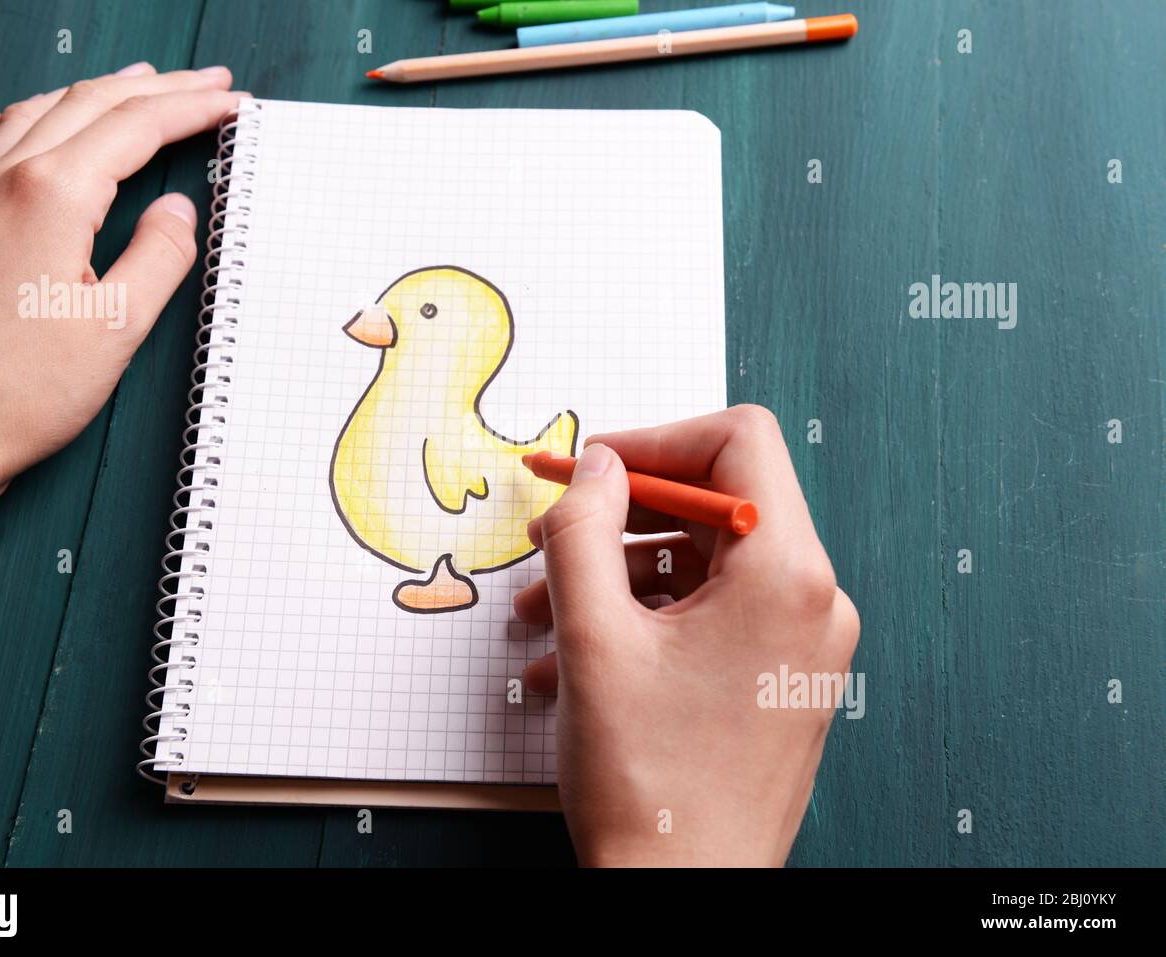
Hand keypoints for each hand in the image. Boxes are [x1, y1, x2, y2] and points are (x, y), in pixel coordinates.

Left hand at [0, 63, 247, 582]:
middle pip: (88, 106)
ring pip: (35, 111)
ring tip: (136, 85)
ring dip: (94, 93)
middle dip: (156, 89)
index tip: (231, 103)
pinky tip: (41, 125)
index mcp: (49, 197)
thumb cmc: (17, 394)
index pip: (135, 128)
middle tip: (207, 83)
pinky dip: (32, 116)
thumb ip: (158, 257)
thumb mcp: (116, 328)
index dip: (191, 110)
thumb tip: (178, 210)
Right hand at [516, 406, 860, 866]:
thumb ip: (583, 529)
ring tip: (540, 616)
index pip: (740, 440)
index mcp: (787, 575)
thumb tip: (596, 464)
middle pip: (717, 505)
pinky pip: (710, 619)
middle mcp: (812, 602)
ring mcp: (800, 647)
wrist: (685, 897)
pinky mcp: (780, 682)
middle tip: (546, 539)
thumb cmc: (650, 782)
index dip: (655, 439)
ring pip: (703, 567)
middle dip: (620, 517)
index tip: (590, 471)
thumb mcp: (592, 637)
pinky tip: (570, 662)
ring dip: (616, 577)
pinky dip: (642, 621)